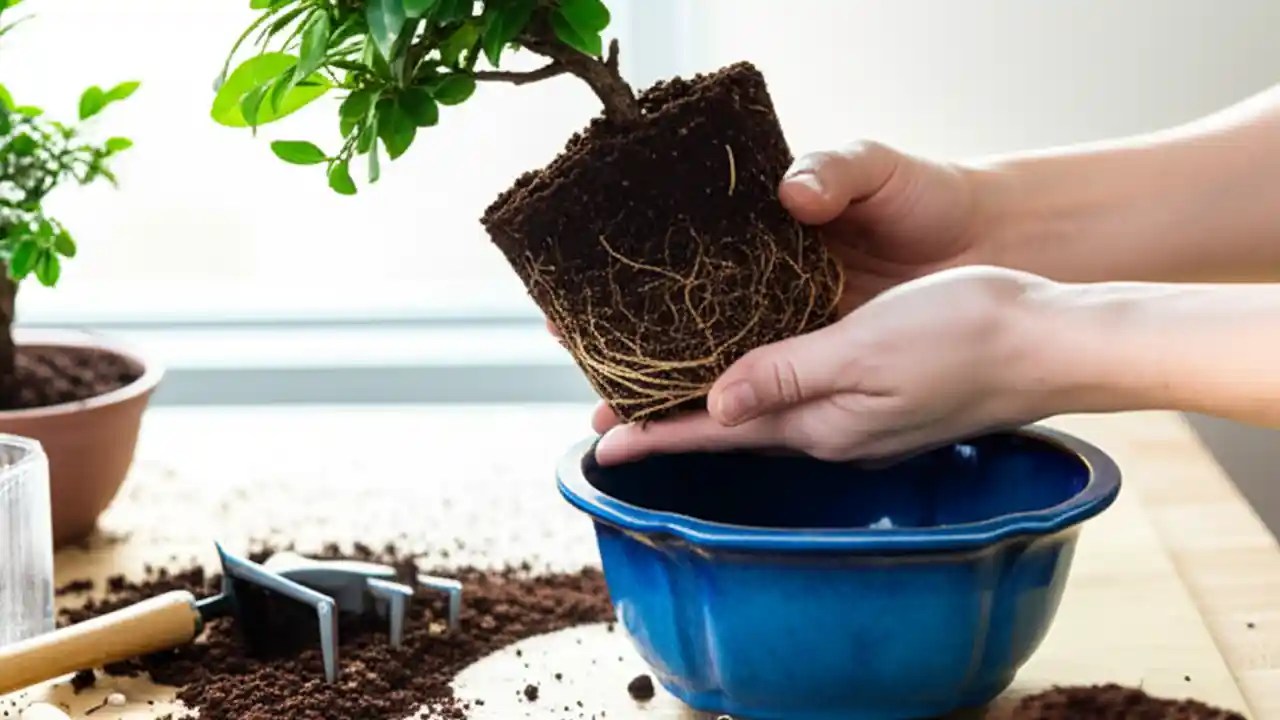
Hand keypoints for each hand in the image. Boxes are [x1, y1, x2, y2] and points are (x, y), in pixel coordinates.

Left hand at [552, 140, 994, 431]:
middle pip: (732, 431)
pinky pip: (800, 398)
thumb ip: (787, 375)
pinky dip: (760, 388)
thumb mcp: (864, 349)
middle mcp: (833, 432)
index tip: (598, 442)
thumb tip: (714, 406)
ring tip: (665, 398)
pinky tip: (752, 371)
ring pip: (764, 415)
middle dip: (671, 425)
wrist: (1053, 342)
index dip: (655, 435)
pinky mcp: (883, 400)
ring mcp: (860, 421)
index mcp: (821, 423)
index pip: (717, 434)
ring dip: (711, 408)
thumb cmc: (966, 335)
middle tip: (612, 417)